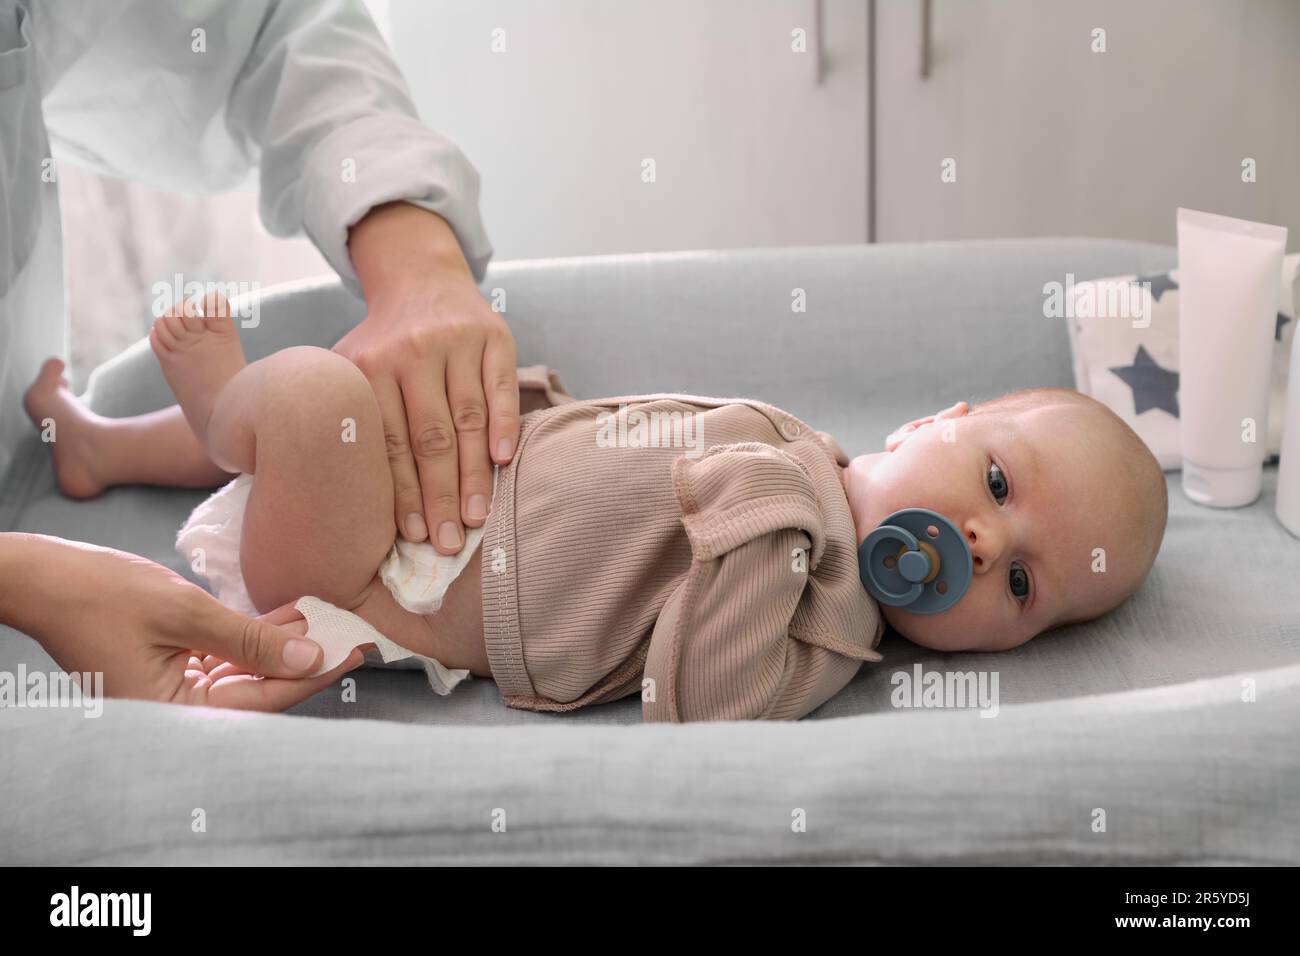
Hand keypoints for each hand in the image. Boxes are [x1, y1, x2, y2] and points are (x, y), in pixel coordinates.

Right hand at [0, 534, 361, 709]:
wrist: (44, 577)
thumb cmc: (101, 594)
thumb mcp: (186, 613)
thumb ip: (251, 640)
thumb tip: (309, 659)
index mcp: (172, 714)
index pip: (262, 699)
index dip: (312, 675)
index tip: (352, 653)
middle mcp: (173, 710)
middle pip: (257, 689)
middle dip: (303, 661)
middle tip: (350, 635)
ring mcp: (171, 687)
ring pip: (244, 671)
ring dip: (281, 646)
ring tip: (326, 621)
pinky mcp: (170, 663)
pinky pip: (223, 656)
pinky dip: (254, 638)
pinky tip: (288, 618)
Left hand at [339, 202, 519, 553]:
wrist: (420, 280)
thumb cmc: (380, 345)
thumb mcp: (342, 366)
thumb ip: (333, 417)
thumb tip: (306, 491)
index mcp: (368, 367)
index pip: (387, 443)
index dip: (401, 493)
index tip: (412, 537)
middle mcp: (410, 352)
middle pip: (429, 438)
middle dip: (439, 497)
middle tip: (447, 544)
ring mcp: (455, 343)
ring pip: (468, 420)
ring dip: (474, 475)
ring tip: (475, 519)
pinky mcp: (493, 338)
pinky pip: (501, 389)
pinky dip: (504, 427)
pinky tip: (504, 464)